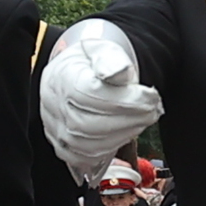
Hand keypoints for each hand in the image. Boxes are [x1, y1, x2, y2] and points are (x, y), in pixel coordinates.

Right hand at [41, 22, 161, 178]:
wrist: (81, 73)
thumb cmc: (92, 62)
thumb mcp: (101, 48)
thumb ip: (110, 58)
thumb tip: (118, 72)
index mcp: (61, 77)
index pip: (89, 95)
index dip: (124, 100)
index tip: (150, 96)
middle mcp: (53, 105)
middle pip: (87, 124)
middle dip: (128, 120)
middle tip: (152, 110)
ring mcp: (55, 128)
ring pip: (87, 144)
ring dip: (123, 134)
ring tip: (143, 119)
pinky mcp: (63, 145)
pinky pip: (84, 157)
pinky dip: (109, 148)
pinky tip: (126, 133)